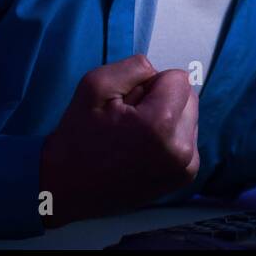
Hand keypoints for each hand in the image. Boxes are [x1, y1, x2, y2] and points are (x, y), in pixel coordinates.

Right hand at [39, 54, 198, 227]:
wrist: (66, 188)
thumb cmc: (78, 136)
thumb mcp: (95, 85)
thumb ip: (135, 67)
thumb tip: (159, 73)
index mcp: (161, 124)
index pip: (179, 78)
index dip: (151, 84)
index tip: (128, 104)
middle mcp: (181, 148)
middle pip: (189, 97)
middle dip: (163, 100)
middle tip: (130, 120)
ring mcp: (185, 165)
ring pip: (190, 117)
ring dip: (168, 118)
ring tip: (135, 136)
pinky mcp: (185, 176)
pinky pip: (187, 138)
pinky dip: (170, 137)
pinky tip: (144, 149)